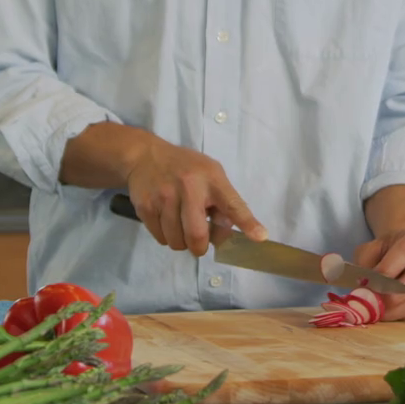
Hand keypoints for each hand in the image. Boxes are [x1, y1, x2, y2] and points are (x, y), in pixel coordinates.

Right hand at [123, 138, 266, 257]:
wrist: (145, 156)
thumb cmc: (186, 168)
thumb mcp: (210, 174)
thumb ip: (222, 202)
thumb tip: (224, 234)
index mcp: (212, 179)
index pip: (232, 203)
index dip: (247, 223)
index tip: (259, 237)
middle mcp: (189, 187)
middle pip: (197, 235)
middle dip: (200, 247)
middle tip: (199, 242)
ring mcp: (165, 197)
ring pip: (177, 241)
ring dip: (181, 241)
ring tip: (180, 224)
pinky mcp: (146, 207)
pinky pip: (160, 238)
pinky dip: (166, 236)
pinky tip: (166, 220)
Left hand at [352, 227, 404, 320]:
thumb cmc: (389, 253)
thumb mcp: (373, 249)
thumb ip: (365, 262)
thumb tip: (362, 287)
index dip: (388, 268)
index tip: (369, 282)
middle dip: (392, 294)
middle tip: (372, 303)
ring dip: (395, 310)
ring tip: (377, 312)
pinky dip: (402, 316)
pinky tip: (389, 313)